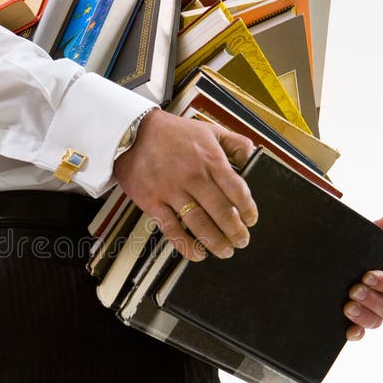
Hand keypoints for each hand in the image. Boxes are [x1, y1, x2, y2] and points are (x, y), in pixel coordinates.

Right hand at [113, 109, 258, 260]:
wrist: (132, 132)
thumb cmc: (171, 133)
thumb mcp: (208, 129)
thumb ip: (234, 142)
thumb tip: (251, 156)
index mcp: (209, 160)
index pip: (237, 190)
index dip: (248, 209)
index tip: (251, 219)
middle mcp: (193, 176)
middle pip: (221, 211)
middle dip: (236, 231)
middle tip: (242, 241)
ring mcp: (172, 191)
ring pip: (199, 223)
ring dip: (216, 242)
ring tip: (225, 251)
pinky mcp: (153, 202)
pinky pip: (172, 229)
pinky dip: (186, 245)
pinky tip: (198, 253)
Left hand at [344, 215, 382, 340]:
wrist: (326, 267)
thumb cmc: (350, 253)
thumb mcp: (359, 242)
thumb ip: (375, 231)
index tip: (366, 275)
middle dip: (372, 299)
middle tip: (353, 290)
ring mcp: (371, 314)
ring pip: (377, 321)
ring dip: (364, 316)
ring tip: (347, 307)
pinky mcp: (355, 324)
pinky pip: (360, 334)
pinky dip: (357, 333)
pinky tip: (348, 331)